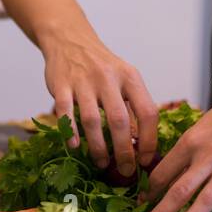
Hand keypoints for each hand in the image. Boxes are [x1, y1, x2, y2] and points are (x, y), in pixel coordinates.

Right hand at [41, 31, 157, 176]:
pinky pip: (66, 112)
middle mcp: (109, 78)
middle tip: (125, 170)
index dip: (149, 140)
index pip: (148, 112)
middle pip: (119, 121)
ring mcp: (83, 81)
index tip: (146, 160)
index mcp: (130, 78)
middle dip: (123, 151)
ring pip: (92, 120)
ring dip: (98, 147)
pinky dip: (71, 132)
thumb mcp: (124, 78)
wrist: (70, 40)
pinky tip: (75, 147)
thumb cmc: (101, 67)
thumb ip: (133, 106)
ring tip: (101, 163)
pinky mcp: (61, 85)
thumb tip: (141, 145)